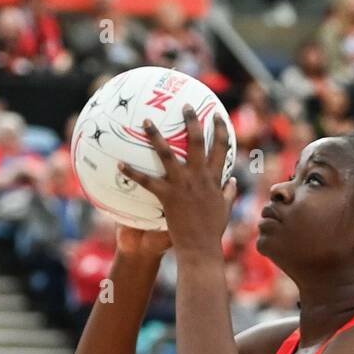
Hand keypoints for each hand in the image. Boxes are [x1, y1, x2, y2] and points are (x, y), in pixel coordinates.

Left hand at [119, 107, 235, 254]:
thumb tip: (233, 182)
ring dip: (155, 136)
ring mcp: (182, 185)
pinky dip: (132, 172)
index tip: (216, 116)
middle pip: (197, 142)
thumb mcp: (225, 209)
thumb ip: (229, 193)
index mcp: (214, 179)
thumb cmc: (212, 231)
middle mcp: (199, 177)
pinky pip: (146, 181)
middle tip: (185, 105)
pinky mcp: (167, 196)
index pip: (221, 148)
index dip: (220, 129)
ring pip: (168, 154)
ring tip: (145, 121)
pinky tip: (119, 164)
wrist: (200, 247)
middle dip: (191, 121)